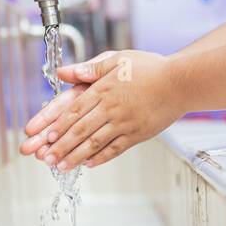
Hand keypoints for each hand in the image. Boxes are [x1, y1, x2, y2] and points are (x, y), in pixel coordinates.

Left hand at [20, 50, 183, 168]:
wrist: (180, 82)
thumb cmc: (150, 68)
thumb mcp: (118, 60)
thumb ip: (90, 68)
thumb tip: (64, 72)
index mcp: (103, 89)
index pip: (74, 110)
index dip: (58, 124)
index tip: (45, 136)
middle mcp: (111, 108)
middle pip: (80, 130)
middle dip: (60, 145)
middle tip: (45, 158)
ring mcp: (124, 123)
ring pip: (95, 143)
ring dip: (75, 155)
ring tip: (61, 166)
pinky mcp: (138, 134)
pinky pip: (116, 149)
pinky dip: (101, 158)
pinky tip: (89, 164)